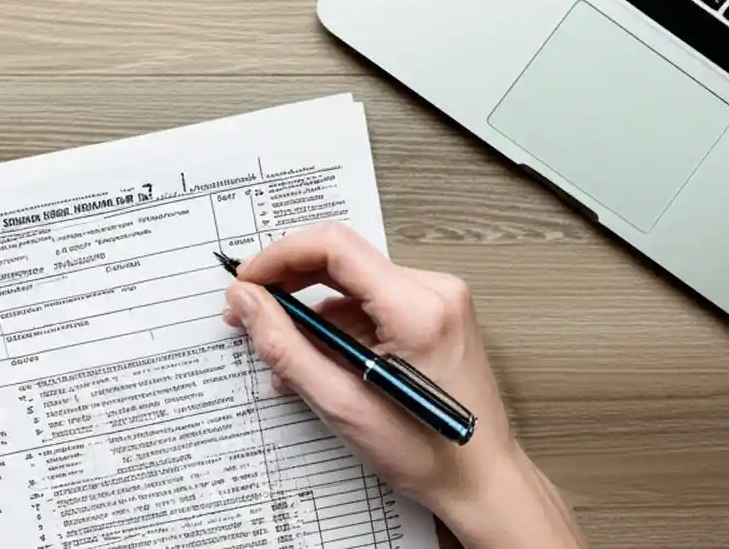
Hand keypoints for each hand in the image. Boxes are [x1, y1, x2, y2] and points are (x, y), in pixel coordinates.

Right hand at [223, 222, 583, 548]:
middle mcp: (435, 292)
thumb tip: (246, 303)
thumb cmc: (427, 452)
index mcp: (417, 309)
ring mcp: (439, 301)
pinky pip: (372, 303)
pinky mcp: (436, 315)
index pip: (335, 247)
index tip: (248, 282)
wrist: (482, 481)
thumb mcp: (341, 403)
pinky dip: (340, 327)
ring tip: (287, 360)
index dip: (280, 256)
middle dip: (289, 284)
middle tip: (251, 314)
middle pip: (342, 260)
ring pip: (353, 285)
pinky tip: (321, 362)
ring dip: (314, 315)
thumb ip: (285, 346)